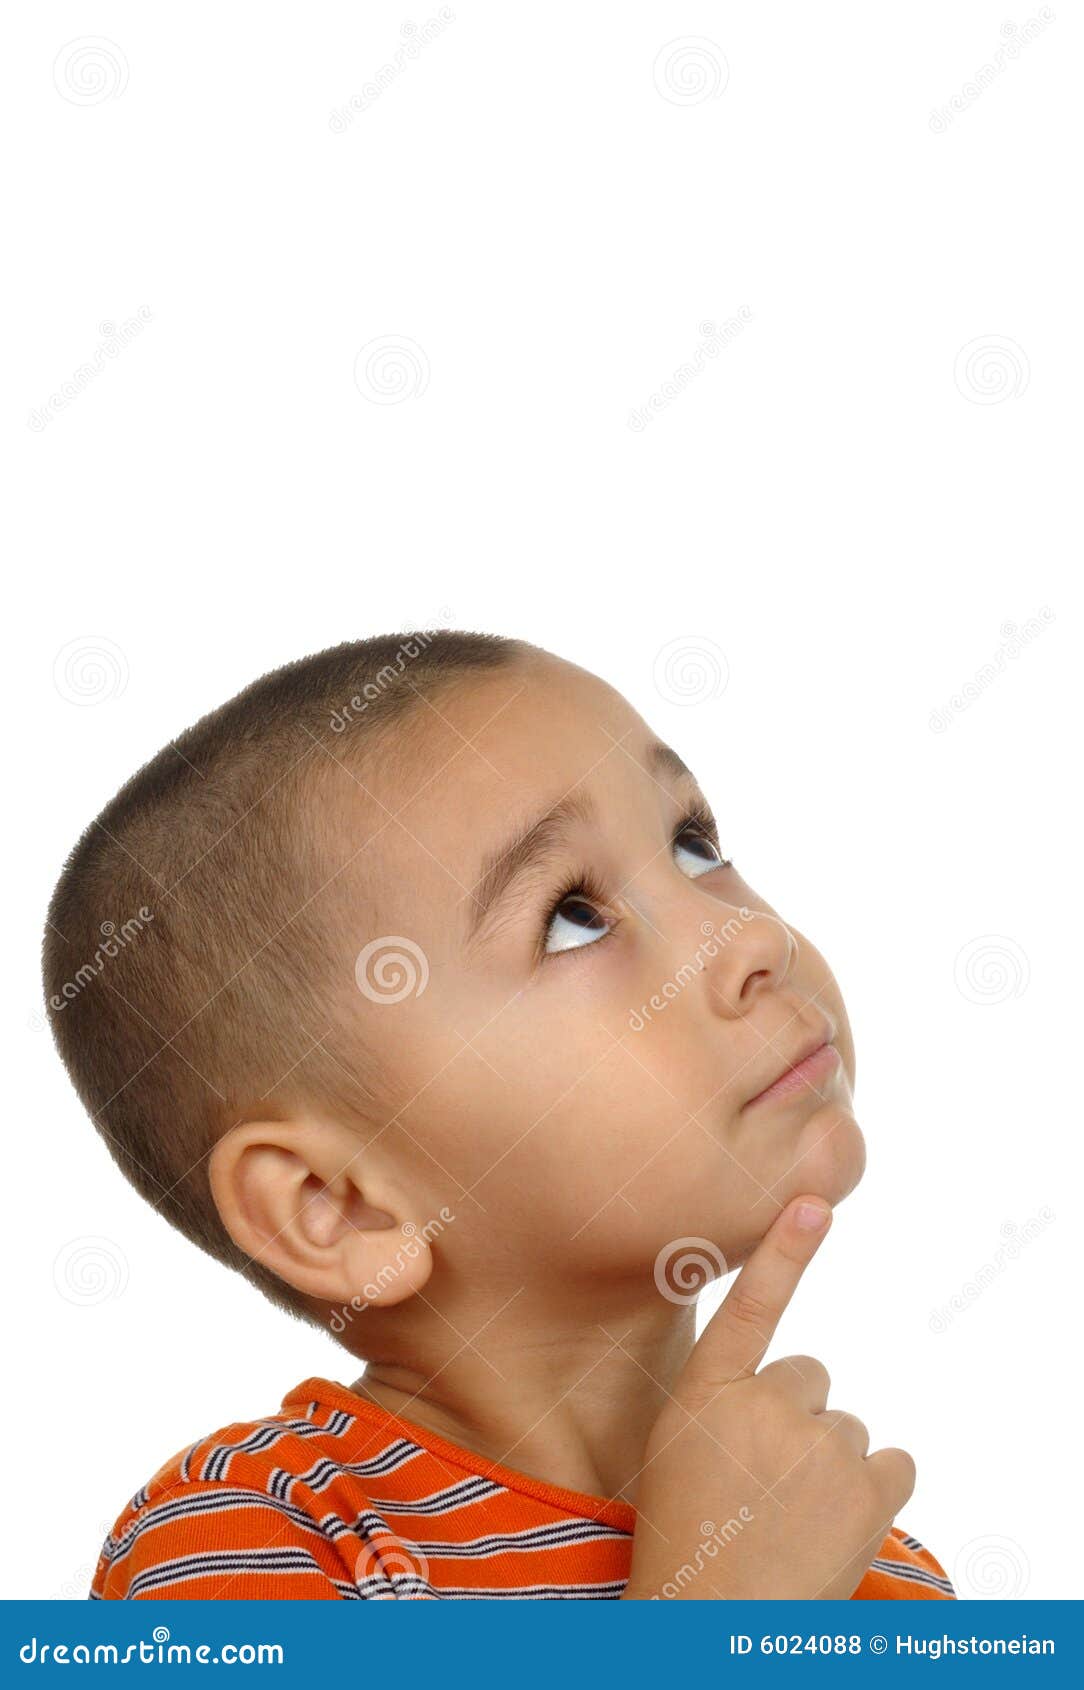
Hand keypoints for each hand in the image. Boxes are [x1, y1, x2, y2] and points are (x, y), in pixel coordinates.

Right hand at [622, 1196, 915, 1598]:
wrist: (712, 1628)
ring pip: (846, 1429)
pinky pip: (892, 1463)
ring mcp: (819, 1447)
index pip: (749, 1306)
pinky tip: (835, 1527)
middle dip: (796, 1421)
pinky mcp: (870, 1489)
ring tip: (788, 1519)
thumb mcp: (676, 1452)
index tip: (812, 1202)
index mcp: (703, 1396)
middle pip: (809, 1380)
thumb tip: (788, 1378)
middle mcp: (763, 1407)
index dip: (784, 1251)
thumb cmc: (687, 1541)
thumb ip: (722, 1402)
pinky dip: (875, 1491)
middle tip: (762, 1484)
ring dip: (829, 1466)